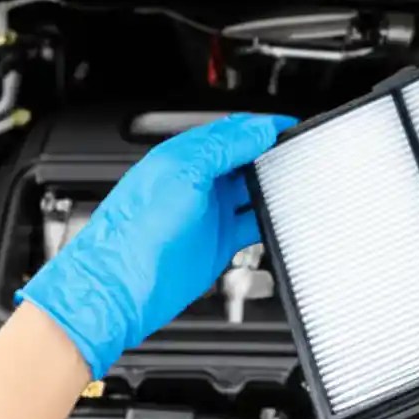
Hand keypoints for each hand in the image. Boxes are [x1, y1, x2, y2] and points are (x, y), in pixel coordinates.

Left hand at [17, 113, 294, 378]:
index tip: (290, 127)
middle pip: (245, 159)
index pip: (232, 130)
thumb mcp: (182, 175)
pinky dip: (270, 219)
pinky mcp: (216, 244)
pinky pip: (252, 225)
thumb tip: (257, 130)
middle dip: (272, 154)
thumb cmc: (134, 234)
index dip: (262, 127)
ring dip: (273, 186)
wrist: (117, 291)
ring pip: (251, 191)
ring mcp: (208, 214)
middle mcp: (197, 182)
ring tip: (297, 182)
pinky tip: (281, 216)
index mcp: (184, 157)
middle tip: (300, 154)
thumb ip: (222, 148)